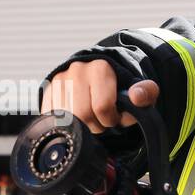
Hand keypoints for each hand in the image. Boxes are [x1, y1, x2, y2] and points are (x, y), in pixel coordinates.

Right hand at [41, 59, 158, 133]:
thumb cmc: (119, 88)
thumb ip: (146, 93)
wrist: (97, 74)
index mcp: (101, 68)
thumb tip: (137, 97)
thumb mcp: (138, 90)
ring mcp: (60, 79)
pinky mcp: (48, 89)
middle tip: (102, 122)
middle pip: (83, 115)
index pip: (102, 107)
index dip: (112, 119)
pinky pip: (51, 116)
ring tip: (90, 120)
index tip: (115, 118)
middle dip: (96, 125)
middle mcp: (77, 70)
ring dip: (80, 126)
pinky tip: (75, 119)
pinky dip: (64, 124)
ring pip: (66, 119)